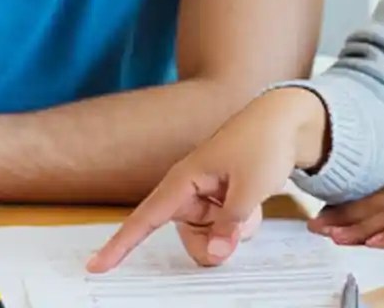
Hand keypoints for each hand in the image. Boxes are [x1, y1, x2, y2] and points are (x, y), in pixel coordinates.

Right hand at [86, 88, 327, 271]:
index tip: (97, 265)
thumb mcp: (250, 188)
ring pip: (210, 234)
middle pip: (189, 236)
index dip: (121, 244)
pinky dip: (241, 222)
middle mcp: (190, 188)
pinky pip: (225, 225)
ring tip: (251, 202)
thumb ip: (230, 225)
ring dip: (232, 228)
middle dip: (214, 240)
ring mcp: (207, 194)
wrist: (286, 119)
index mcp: (185, 179)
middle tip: (240, 226)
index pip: (146, 217)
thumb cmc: (263, 142)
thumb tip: (215, 254)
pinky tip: (255, 202)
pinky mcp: (222, 198)